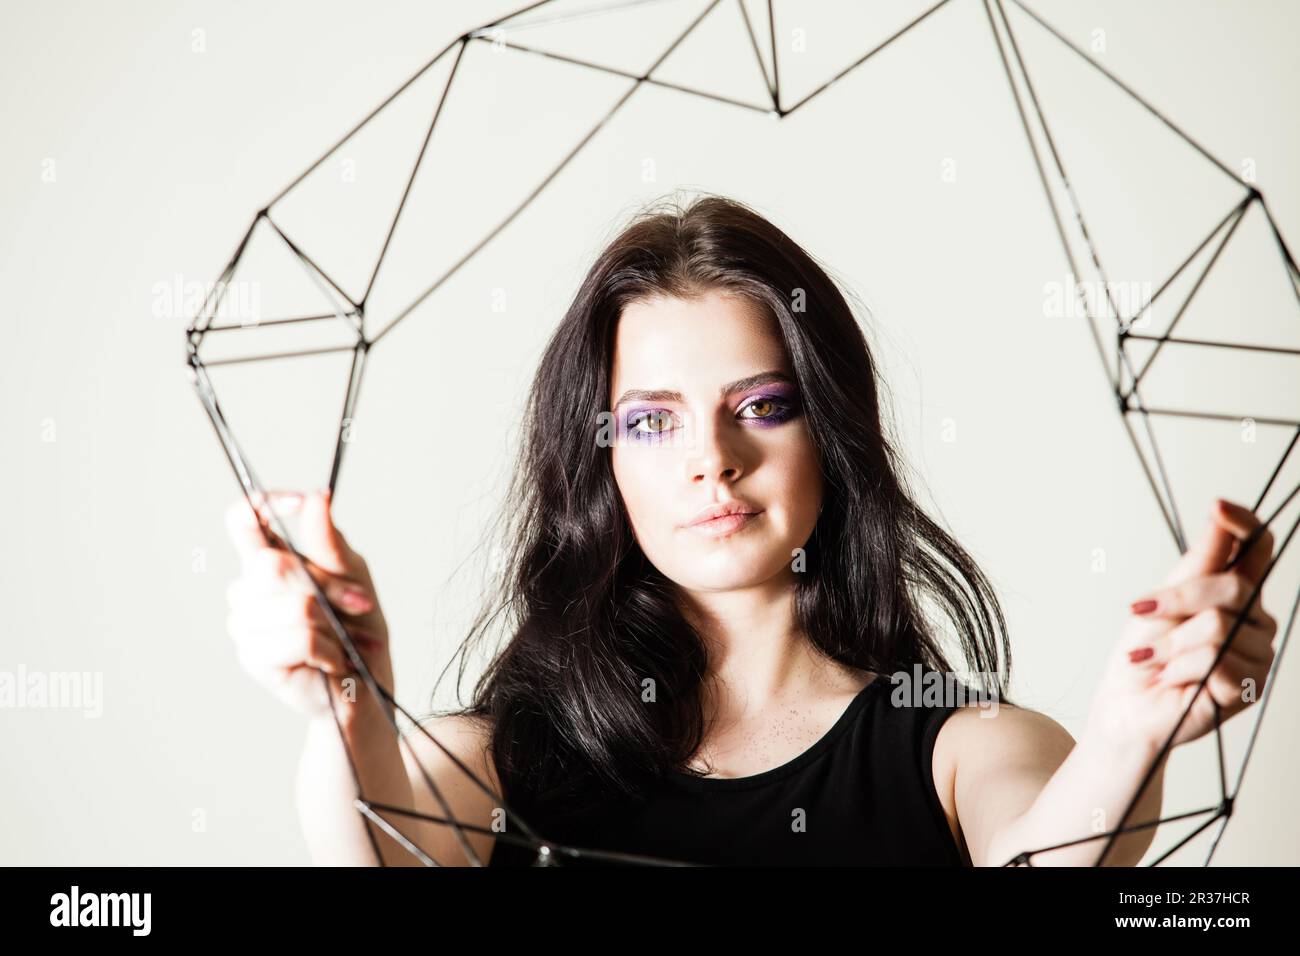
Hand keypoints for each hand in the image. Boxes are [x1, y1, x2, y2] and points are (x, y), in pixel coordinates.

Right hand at [224, 489, 392, 719]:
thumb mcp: (355, 577)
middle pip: (272, 565)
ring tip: (344, 640)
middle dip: (327, 585)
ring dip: (334, 625)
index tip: (299, 501)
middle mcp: (248, 590)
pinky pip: (301, 639)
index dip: (263, 503)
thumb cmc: (357, 629)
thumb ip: (330, 542)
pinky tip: (334, 661)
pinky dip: (331, 649)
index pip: (242, 520)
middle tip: (360, 604)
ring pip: (295, 606)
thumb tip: (317, 498)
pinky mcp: (255, 658)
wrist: (365, 686)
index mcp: (269, 561)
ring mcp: (247, 625)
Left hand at [1085, 499, 1276, 754]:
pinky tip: (1169, 680)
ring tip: (1155, 661)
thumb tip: (1218, 515)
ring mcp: (1256, 654)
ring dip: (1170, 645)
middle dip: (1178, 599)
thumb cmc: (1143, 653)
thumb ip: (1197, 564)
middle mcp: (1255, 621)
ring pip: (1219, 627)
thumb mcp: (1160, 600)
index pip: (1257, 550)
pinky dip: (1179, 669)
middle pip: (1234, 587)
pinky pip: (1217, 662)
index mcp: (1236, 593)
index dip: (1244, 524)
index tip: (1218, 505)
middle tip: (1141, 612)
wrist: (1125, 705)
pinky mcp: (1248, 687)